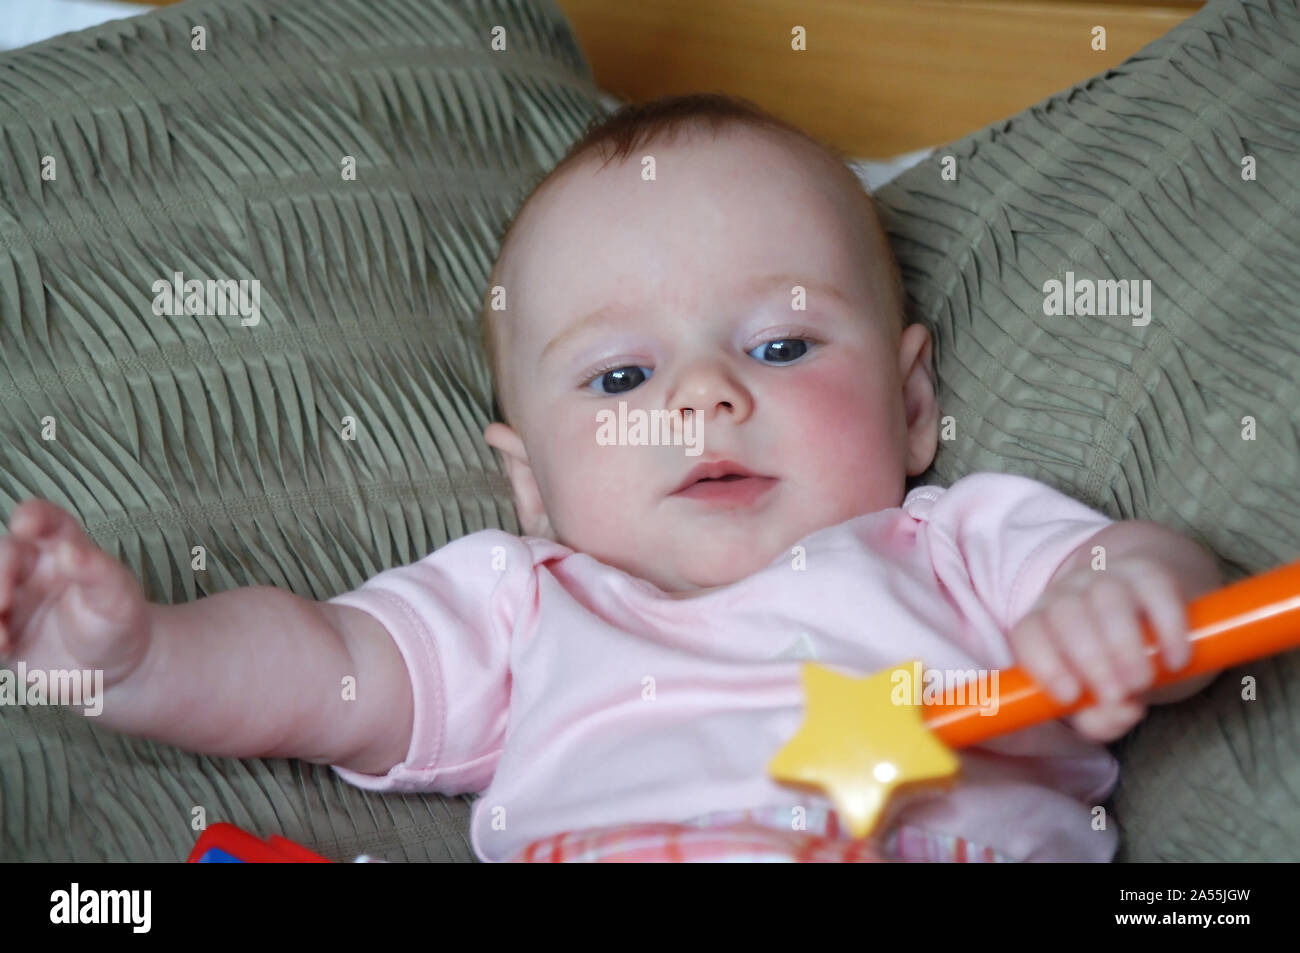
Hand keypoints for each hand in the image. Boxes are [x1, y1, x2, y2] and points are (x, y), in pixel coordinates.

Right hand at [0, 499, 152, 693]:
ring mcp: (11, 596)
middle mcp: (31, 567)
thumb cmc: (118, 620)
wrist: (111, 666)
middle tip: (4, 603)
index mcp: (64, 547)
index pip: (46, 520)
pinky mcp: (0, 626)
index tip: (25, 525)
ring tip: (2, 636)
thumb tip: (68, 550)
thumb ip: (96, 572)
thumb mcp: (116, 598)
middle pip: (3, 555)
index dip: (33, 516)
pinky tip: (3, 649)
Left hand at [1007, 556, 1194, 741]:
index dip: (1044, 664)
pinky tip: (1175, 660)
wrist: (1153, 612)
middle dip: (1090, 659)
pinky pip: (1155, 588)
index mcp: (1043, 624)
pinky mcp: (1150, 572)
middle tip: (1116, 694)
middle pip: (1066, 613)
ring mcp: (1108, 578)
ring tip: (1141, 681)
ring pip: (1107, 597)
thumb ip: (1100, 717)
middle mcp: (1068, 595)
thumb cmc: (1114, 668)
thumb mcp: (1101, 699)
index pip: (1028, 633)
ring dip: (1124, 644)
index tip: (1069, 696)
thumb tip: (1118, 713)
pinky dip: (1167, 626)